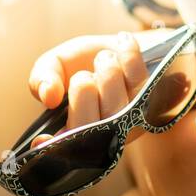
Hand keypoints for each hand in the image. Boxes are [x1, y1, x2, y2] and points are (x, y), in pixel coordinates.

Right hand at [26, 32, 149, 148]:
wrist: (126, 45)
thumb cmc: (86, 60)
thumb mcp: (57, 63)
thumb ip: (43, 77)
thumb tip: (47, 95)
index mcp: (73, 131)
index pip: (58, 151)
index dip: (49, 148)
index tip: (42, 138)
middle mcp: (100, 135)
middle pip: (86, 127)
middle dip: (82, 90)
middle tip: (84, 74)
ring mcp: (128, 124)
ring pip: (115, 105)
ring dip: (107, 70)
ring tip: (105, 58)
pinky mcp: (153, 105)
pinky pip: (139, 82)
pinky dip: (128, 55)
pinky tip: (122, 45)